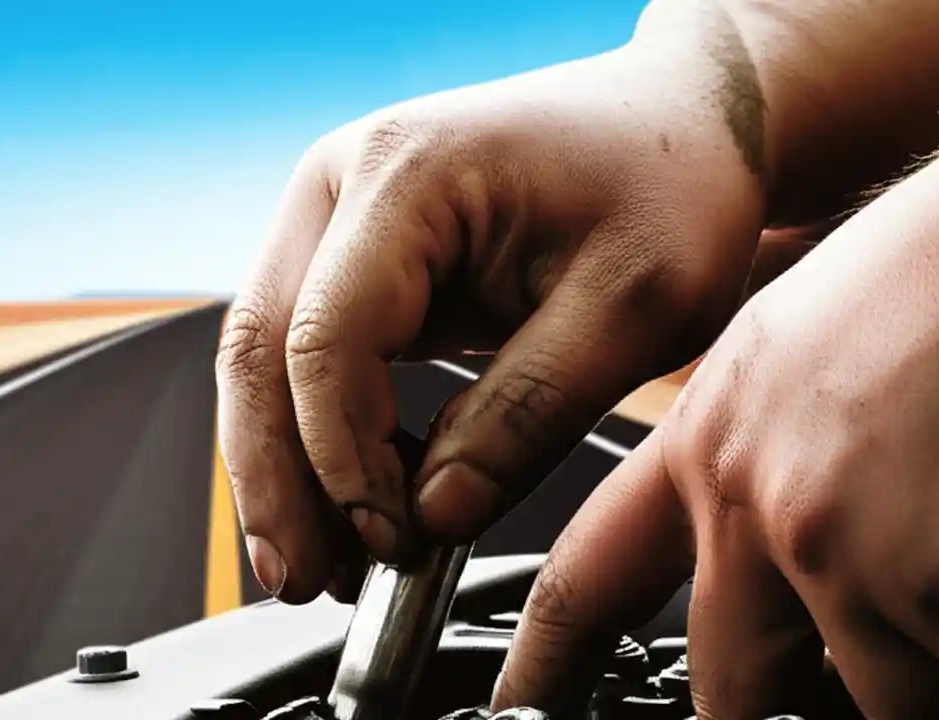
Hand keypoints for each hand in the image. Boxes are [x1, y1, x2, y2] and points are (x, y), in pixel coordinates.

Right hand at [215, 39, 769, 602]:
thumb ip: (526, 413)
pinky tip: (356, 503)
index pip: (325, 337)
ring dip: (285, 467)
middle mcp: (341, 186)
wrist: (678, 123)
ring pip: (266, 360)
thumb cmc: (668, 185)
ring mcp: (337, 220)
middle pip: (260, 349)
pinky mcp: (353, 259)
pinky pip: (307, 357)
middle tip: (306, 580)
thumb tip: (433, 516)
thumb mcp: (633, 307)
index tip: (394, 540)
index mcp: (403, 173)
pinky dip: (320, 437)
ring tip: (321, 565)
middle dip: (277, 477)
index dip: (343, 456)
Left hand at [494, 112, 938, 717]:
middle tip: (836, 677)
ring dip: (933, 665)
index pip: (585, 581)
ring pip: (882, 701)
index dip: (545, 664)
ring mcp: (849, 553)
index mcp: (709, 443)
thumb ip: (741, 465)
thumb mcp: (788, 352)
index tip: (524, 709)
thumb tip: (743, 570)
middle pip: (733, 689)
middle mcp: (758, 505)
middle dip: (782, 705)